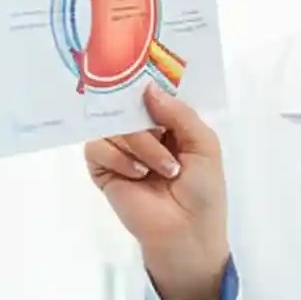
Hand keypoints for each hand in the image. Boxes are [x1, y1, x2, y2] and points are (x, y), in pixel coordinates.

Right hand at [86, 83, 228, 299]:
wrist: (186, 233)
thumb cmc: (203, 191)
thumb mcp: (204, 145)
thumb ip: (179, 113)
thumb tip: (147, 88)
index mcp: (169, 124)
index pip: (152, 94)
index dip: (148, 83)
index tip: (143, 67)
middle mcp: (143, 133)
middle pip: (128, 104)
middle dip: (146, 118)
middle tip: (161, 133)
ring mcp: (121, 151)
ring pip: (113, 125)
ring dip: (141, 144)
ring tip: (162, 169)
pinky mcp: (103, 170)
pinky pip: (96, 147)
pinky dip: (118, 157)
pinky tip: (138, 174)